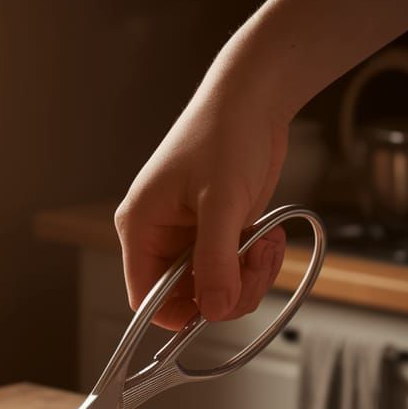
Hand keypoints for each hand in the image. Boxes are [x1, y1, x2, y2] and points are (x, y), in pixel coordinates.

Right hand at [114, 82, 289, 329]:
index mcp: (140, 228)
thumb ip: (215, 261)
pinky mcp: (214, 232)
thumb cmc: (224, 131)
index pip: (145, 296)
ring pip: (212, 287)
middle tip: (254, 270)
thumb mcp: (221, 202)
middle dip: (225, 291)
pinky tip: (267, 237)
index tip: (215, 309)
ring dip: (246, 277)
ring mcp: (188, 237)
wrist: (255, 96)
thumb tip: (213, 310)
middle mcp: (159, 237)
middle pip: (183, 297)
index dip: (177, 313)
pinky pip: (231, 268)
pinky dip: (254, 263)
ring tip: (265, 246)